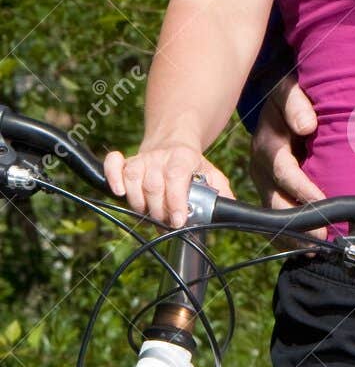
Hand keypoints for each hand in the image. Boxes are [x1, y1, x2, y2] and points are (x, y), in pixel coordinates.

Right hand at [103, 141, 233, 228]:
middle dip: (159, 211)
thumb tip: (229, 208)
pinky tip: (119, 192)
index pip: (176, 177)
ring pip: (133, 179)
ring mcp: (142, 158)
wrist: (172, 143)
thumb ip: (220, 191)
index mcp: (183, 157)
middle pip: (153, 185)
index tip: (179, 221)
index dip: (176, 200)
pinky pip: (113, 164)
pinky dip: (113, 177)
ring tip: (150, 214)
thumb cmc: (191, 165)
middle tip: (167, 223)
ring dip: (139, 203)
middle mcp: (160, 156)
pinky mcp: (127, 161)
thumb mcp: (211, 174)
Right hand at [249, 71, 326, 239]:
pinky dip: (289, 233)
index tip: (323, 203)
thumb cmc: (290, 96)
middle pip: (276, 200)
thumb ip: (296, 103)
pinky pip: (275, 215)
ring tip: (314, 249)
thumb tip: (307, 125)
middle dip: (298, 221)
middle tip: (321, 236)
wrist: (274, 98)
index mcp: (268, 143)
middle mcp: (261, 166)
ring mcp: (263, 180)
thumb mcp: (288, 90)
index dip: (303, 189)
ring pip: (274, 212)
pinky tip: (306, 248)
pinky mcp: (269, 189)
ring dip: (294, 233)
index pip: (284, 171)